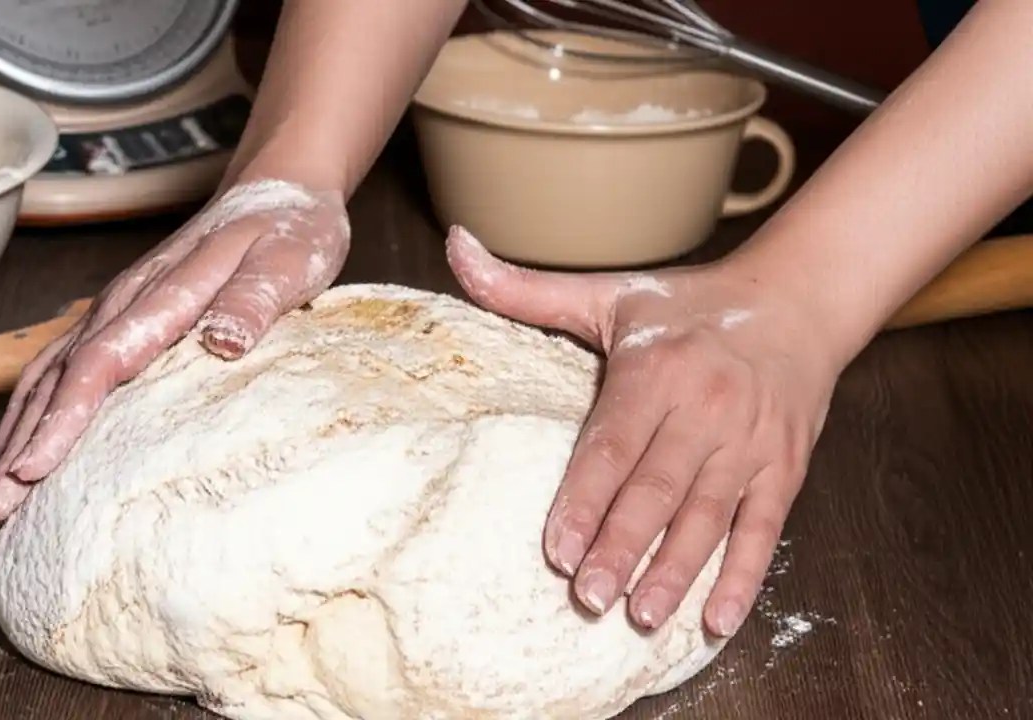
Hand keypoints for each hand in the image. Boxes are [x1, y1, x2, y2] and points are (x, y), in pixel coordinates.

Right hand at [0, 179, 349, 523]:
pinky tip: (24, 443)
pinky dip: (35, 408)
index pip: (103, 363)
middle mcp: (129, 300)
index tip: (33, 470)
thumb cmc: (289, 228)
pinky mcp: (124, 314)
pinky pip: (64, 364)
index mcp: (166, 292)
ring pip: (51, 372)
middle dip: (20, 444)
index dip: (64, 419)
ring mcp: (121, 306)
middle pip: (60, 377)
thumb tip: (222, 342)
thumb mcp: (290, 261)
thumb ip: (254, 299)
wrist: (279, 188)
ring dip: (17, 432)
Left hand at [446, 226, 840, 636]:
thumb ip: (526, 288)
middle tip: (588, 597)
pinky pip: (763, 529)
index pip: (613, 443)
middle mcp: (704, 407)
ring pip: (707, 516)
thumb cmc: (688, 305)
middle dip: (621, 546)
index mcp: (655, 369)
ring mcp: (749, 442)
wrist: (797, 301)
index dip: (585, 498)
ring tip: (643, 617)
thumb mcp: (608, 293)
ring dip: (676, 572)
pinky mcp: (784, 467)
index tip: (556, 549)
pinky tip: (715, 621)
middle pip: (657, 488)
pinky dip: (743, 577)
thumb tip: (455, 246)